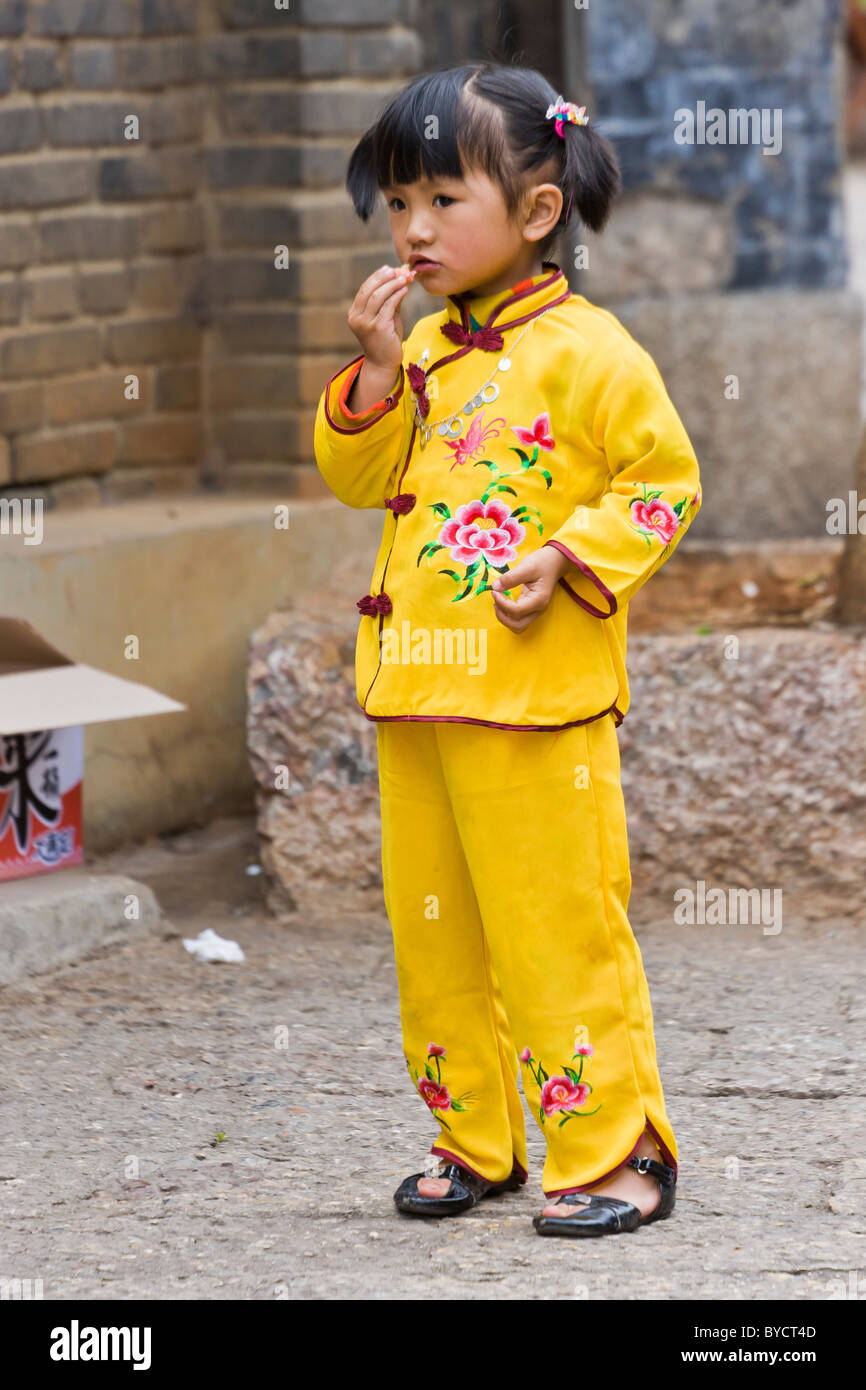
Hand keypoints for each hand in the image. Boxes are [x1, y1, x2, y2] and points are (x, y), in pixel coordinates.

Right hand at [346, 263, 414, 412]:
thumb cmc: (386, 341)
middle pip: (370, 289)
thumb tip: (401, 277)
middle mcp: (356, 317)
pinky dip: (397, 295)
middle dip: (385, 277)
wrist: (384, 365)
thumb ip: (390, 300)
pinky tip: (405, 289)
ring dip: (393, 284)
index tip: (391, 269)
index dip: (378, 276)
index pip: (365, 289)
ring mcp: (365, 323)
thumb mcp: (387, 317)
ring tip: (405, 278)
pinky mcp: (377, 328)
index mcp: (354, 313)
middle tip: (399, 270)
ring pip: (378, 296)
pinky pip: (388, 306)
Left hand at [490, 545, 572, 632]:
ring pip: (517, 625)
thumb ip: (510, 578)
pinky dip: (508, 614)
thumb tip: (495, 587)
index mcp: (538, 600)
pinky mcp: (531, 607)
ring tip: (498, 602)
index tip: (495, 591)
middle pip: (517, 625)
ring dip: (505, 618)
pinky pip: (517, 618)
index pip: (516, 611)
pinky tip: (503, 601)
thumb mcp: (527, 566)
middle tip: (495, 599)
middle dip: (502, 616)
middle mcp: (538, 609)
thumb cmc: (543, 562)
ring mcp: (535, 610)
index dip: (502, 603)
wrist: (555, 561)